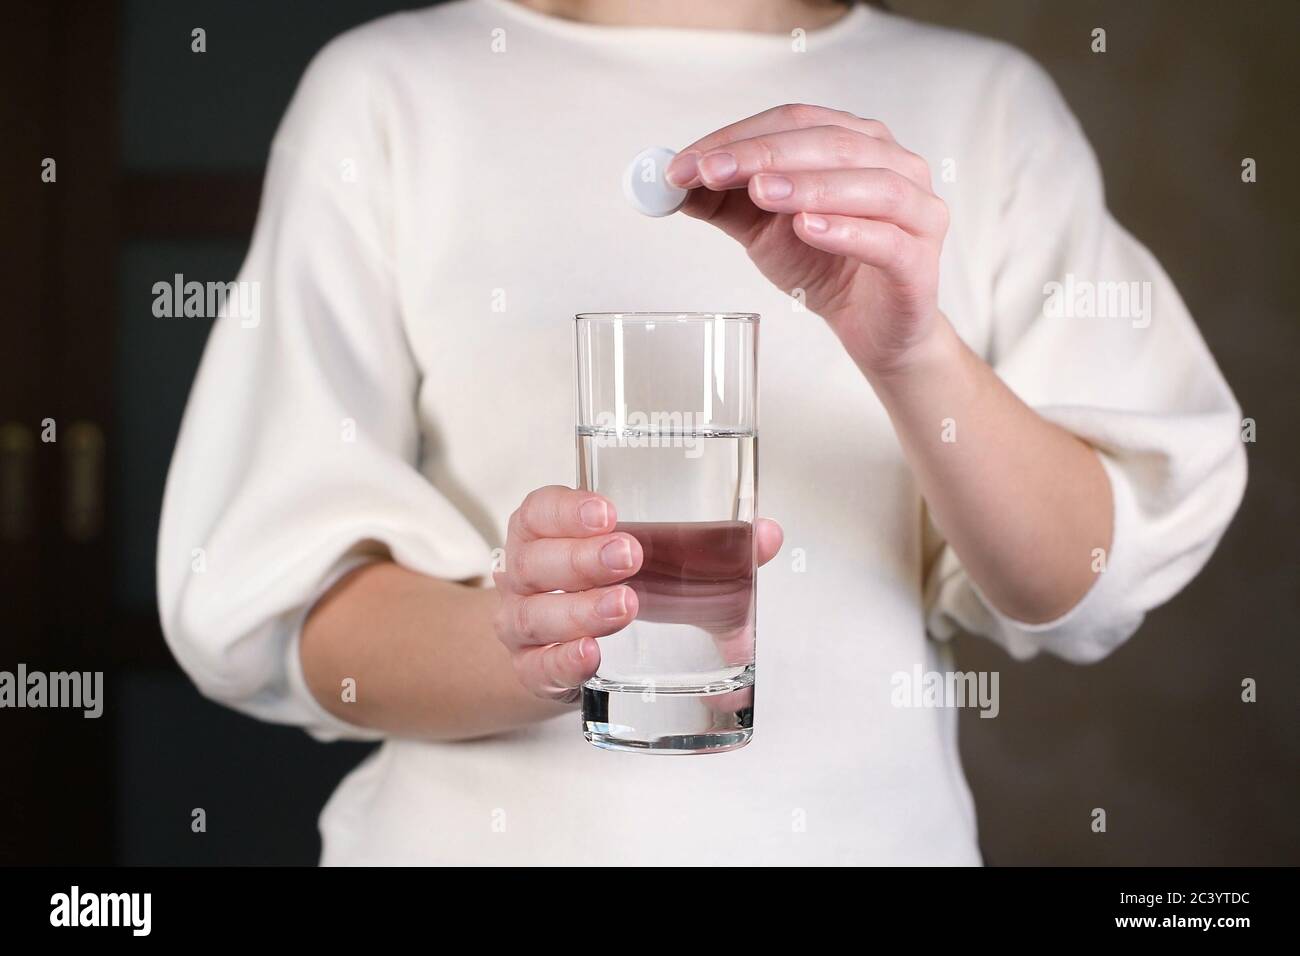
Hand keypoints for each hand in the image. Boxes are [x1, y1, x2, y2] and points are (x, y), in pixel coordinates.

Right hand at [492, 486, 782, 701]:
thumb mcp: (650, 563)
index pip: (541, 511)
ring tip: (625, 606)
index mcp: (546, 535)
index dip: (568, 510)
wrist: (556, 653)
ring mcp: (523, 627)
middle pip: (537, 561)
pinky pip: (539, 668)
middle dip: (583, 558)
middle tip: (630, 556)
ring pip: (535, 615)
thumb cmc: (606, 591)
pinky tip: (591, 655)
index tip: (608, 513)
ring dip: (580, 609)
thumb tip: (765, 535)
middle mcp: (526, 578)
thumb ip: (709, 548)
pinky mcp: (533, 673)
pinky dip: (564, 661)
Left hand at [667, 104, 950, 376]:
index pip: (794, 122)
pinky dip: (846, 229)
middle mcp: (895, 164)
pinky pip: (887, 239)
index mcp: (856, 142)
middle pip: (829, 143)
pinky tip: (808, 227)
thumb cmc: (826, 266)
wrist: (871, 327)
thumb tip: (672, 181)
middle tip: (712, 171)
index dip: (738, 138)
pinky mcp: (920, 261)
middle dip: (763, 155)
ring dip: (808, 185)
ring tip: (760, 193)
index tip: (686, 163)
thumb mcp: (762, 229)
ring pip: (868, 183)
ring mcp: (917, 210)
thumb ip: (722, 202)